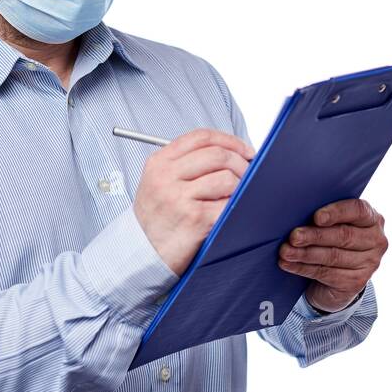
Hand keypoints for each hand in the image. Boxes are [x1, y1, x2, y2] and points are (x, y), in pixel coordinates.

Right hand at [133, 128, 256, 275]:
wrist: (142, 253)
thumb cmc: (157, 218)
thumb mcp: (159, 182)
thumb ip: (186, 163)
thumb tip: (231, 153)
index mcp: (159, 163)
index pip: (201, 137)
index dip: (229, 141)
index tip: (244, 150)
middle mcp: (166, 177)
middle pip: (217, 155)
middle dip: (241, 162)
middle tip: (248, 174)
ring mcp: (179, 198)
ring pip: (226, 178)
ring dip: (240, 186)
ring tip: (236, 196)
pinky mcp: (195, 219)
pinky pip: (228, 204)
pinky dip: (235, 206)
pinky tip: (230, 211)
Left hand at [277, 198, 386, 312]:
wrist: (338, 278)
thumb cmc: (332, 240)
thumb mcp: (334, 225)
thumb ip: (325, 217)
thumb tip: (297, 211)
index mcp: (372, 218)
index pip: (358, 210)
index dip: (336, 212)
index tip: (316, 217)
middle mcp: (376, 240)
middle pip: (344, 235)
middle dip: (315, 235)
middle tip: (294, 236)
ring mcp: (369, 263)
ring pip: (333, 256)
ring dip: (306, 253)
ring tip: (286, 251)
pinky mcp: (356, 283)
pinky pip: (326, 273)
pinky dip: (303, 268)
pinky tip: (288, 264)